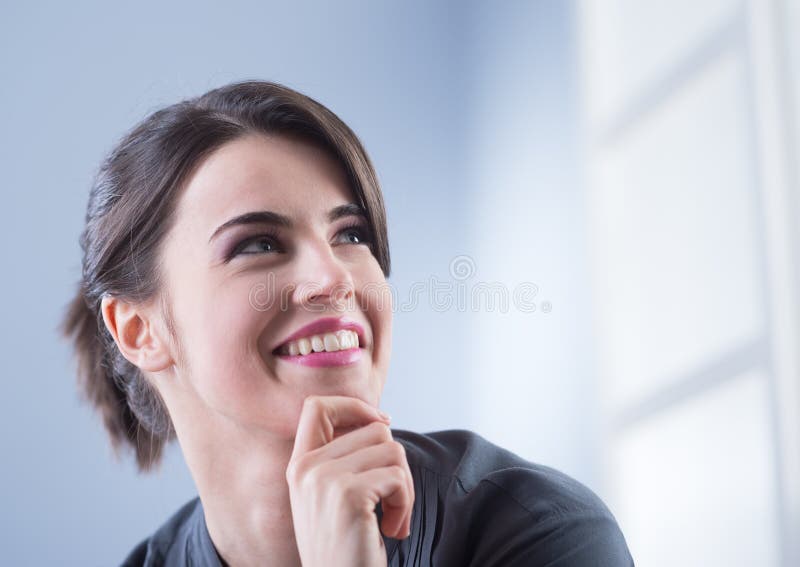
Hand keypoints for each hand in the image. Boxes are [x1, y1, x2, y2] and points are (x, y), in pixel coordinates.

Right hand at [286, 395, 414, 566]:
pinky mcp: (349, 495)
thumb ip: (343, 458)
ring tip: (391, 516)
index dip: (355, 406)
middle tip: (391, 499)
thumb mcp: (331, 496)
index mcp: (299, 465)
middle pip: (374, 429)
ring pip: (393, 449)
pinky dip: (405, 504)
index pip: (317, 405)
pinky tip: (391, 530)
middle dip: (395, 462)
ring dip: (404, 486)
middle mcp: (306, 468)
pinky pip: (398, 476)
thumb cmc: (346, 546)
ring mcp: (324, 479)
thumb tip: (380, 420)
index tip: (380, 424)